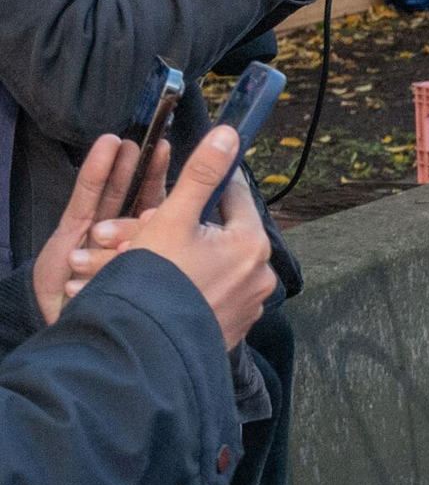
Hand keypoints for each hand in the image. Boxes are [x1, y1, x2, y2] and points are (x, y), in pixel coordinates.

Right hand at [31, 128, 269, 348]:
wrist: (144, 350)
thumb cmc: (156, 281)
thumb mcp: (173, 219)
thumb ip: (201, 174)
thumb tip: (229, 133)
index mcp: (252, 244)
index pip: (233, 194)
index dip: (202, 181)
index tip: (181, 178)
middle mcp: (258, 275)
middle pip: (210, 232)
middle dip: (161, 227)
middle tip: (118, 232)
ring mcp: (246, 303)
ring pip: (201, 263)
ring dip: (159, 256)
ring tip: (113, 259)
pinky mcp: (229, 326)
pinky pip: (200, 292)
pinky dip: (173, 284)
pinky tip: (137, 286)